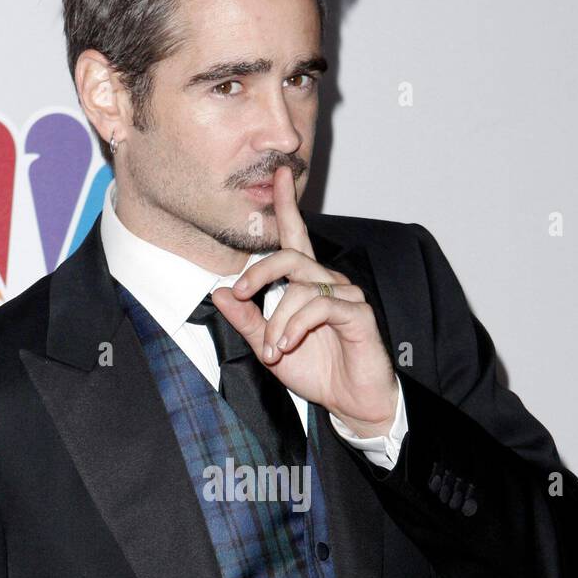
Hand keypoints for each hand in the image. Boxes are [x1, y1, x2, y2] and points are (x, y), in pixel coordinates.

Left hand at [210, 166, 398, 438]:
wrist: (351, 403)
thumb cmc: (317, 372)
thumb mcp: (269, 348)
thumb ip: (246, 322)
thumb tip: (220, 293)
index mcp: (306, 286)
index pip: (295, 238)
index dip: (288, 206)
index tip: (281, 174)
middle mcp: (327, 283)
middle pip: (289, 256)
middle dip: (257, 274)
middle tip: (241, 296)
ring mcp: (345, 295)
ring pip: (300, 286)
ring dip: (277, 319)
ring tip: (272, 349)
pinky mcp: (358, 313)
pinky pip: (320, 306)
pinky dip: (297, 325)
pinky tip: (287, 346)